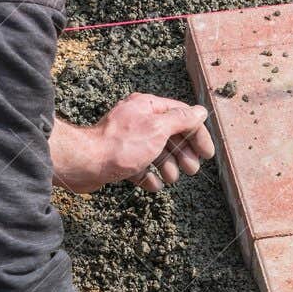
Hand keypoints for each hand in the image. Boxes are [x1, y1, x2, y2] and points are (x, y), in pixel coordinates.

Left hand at [50, 94, 214, 194]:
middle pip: (169, 134)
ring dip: (167, 165)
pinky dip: (148, 175)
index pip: (181, 115)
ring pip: (155, 151)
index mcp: (147, 106)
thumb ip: (181, 119)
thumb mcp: (159, 128)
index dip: (197, 134)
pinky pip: (138, 166)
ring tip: (172, 178)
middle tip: (192, 169)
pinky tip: (154, 184)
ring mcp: (127, 139)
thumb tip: (200, 111)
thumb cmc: (122, 145)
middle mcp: (137, 119)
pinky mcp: (117, 157)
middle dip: (183, 152)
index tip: (207, 154)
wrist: (85, 163)